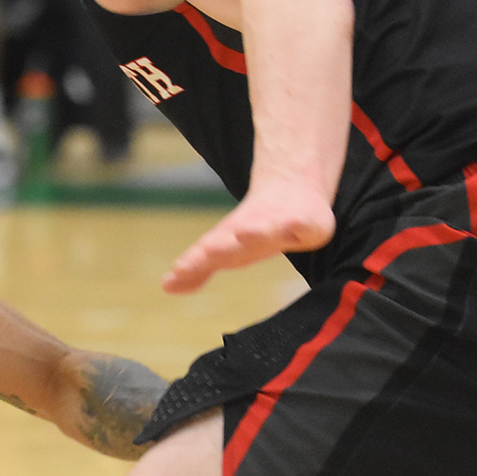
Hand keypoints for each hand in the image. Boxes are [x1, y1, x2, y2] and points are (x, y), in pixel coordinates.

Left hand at [163, 184, 334, 293]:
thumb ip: (199, 269)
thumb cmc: (256, 227)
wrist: (292, 188)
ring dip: (255, 231)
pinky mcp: (309, 223)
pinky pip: (305, 226)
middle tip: (207, 251)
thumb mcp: (226, 250)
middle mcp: (251, 230)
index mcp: (230, 241)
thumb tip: (166, 287)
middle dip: (220, 246)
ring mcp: (280, 225)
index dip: (195, 261)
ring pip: (265, 229)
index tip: (178, 270)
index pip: (209, 252)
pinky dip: (298, 226)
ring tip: (244, 233)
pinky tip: (294, 228)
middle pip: (233, 240)